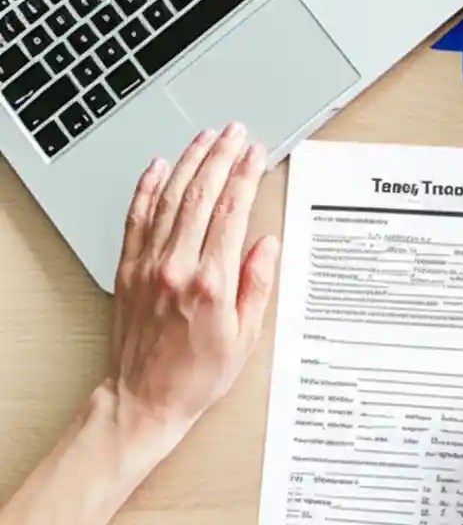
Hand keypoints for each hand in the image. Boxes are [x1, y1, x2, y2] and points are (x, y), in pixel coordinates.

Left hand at [0, 124, 279, 524]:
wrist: (145, 398)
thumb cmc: (198, 374)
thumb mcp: (247, 335)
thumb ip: (257, 284)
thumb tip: (265, 244)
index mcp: (212, 282)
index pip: (232, 212)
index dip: (246, 176)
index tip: (256, 154)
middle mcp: (177, 267)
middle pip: (200, 196)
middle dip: (221, 157)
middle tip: (235, 133)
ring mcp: (148, 266)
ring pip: (169, 199)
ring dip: (189, 163)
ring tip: (206, 138)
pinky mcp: (128, 270)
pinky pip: (137, 218)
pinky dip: (147, 188)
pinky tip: (159, 167)